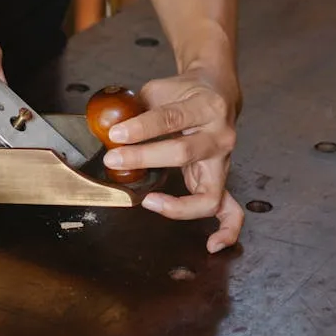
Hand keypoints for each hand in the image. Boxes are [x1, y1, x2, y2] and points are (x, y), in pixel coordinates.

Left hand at [102, 69, 242, 252]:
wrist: (216, 91)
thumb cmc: (183, 93)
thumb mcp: (158, 91)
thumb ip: (135, 109)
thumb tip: (103, 128)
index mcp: (205, 107)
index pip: (170, 118)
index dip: (141, 128)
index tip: (115, 134)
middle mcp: (220, 136)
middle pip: (183, 153)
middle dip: (143, 158)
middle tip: (113, 159)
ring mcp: (225, 161)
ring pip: (208, 192)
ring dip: (176, 205)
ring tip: (149, 202)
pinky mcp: (223, 179)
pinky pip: (231, 210)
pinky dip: (226, 230)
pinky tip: (212, 244)